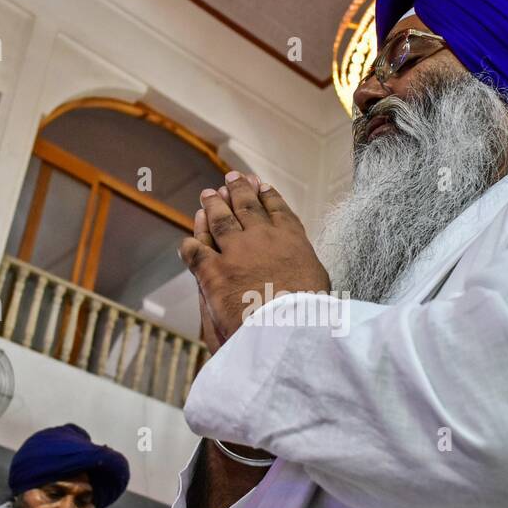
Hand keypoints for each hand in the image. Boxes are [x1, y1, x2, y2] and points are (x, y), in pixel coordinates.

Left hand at [179, 172, 329, 346]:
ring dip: (212, 205)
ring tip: (207, 195)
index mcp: (291, 239)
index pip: (278, 210)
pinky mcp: (213, 270)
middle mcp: (261, 237)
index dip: (267, 195)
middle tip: (231, 178)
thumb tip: (300, 265)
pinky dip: (191, 243)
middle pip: (246, 206)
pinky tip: (188, 242)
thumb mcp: (319, 281)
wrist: (286, 329)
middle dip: (238, 190)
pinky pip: (195, 250)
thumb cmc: (309, 313)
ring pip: (219, 220)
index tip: (260, 185)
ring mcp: (235, 251)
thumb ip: (304, 265)